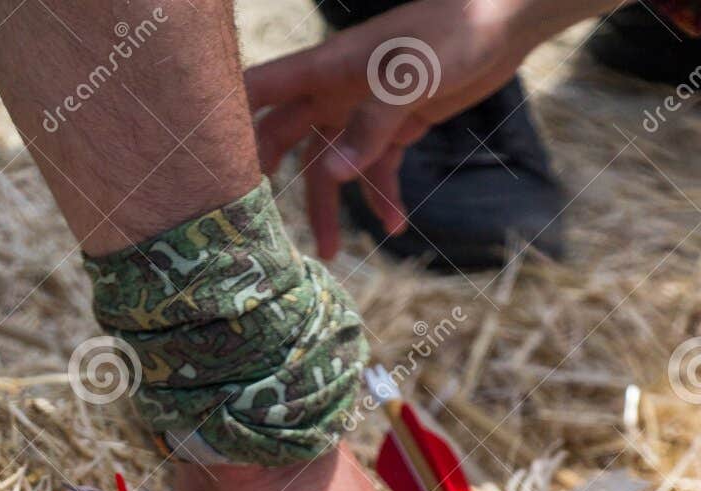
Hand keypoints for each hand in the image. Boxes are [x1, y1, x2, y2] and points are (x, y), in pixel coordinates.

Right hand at [245, 0, 586, 259]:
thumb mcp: (408, 80)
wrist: (503, 24)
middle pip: (287, 138)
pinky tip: (395, 226)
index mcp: (326, 67)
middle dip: (270, 181)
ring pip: (333, 165)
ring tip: (332, 256)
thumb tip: (331, 178)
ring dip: (332, 208)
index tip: (197, 156)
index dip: (226, 118)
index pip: (261, 91)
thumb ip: (369, 128)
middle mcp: (336, 89)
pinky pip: (378, 168)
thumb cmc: (452, 32)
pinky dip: (382, 197)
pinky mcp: (396, 125)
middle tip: (253, 225)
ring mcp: (364, 109)